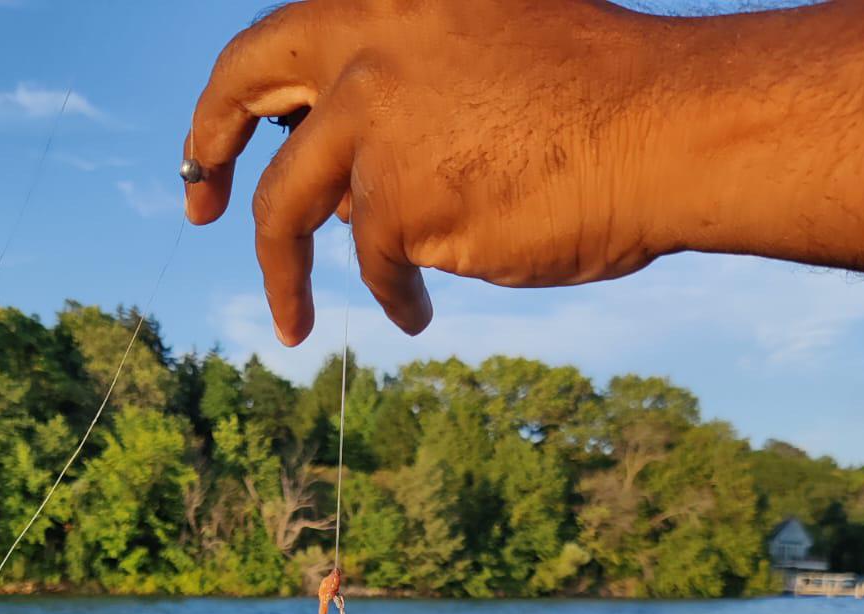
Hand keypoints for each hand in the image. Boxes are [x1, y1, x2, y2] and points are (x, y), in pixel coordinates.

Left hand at [183, 0, 863, 344]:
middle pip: (246, 81)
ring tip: (293, 327)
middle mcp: (370, 39)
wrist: (666, 130)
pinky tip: (416, 318)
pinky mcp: (396, 195)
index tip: (224, 139)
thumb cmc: (607, 99)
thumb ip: (415, 88)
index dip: (243, 90)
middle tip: (197, 207)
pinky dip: (389, 297)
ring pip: (288, 207)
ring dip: (283, 277)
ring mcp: (376, 115)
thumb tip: (353, 167)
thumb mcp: (494, 52)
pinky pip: (369, 263)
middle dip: (206, 149)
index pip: (286, 35)